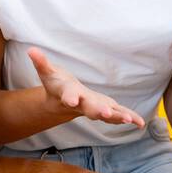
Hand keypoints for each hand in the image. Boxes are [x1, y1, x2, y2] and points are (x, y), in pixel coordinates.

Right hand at [28, 47, 143, 128]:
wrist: (62, 103)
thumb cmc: (56, 84)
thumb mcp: (47, 73)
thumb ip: (41, 63)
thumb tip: (31, 50)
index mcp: (68, 94)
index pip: (68, 95)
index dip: (69, 97)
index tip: (71, 100)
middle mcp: (82, 104)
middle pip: (89, 108)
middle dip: (98, 110)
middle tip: (106, 113)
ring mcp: (94, 108)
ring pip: (106, 114)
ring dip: (118, 117)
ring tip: (130, 120)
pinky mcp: (105, 109)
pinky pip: (117, 114)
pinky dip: (129, 117)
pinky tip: (140, 123)